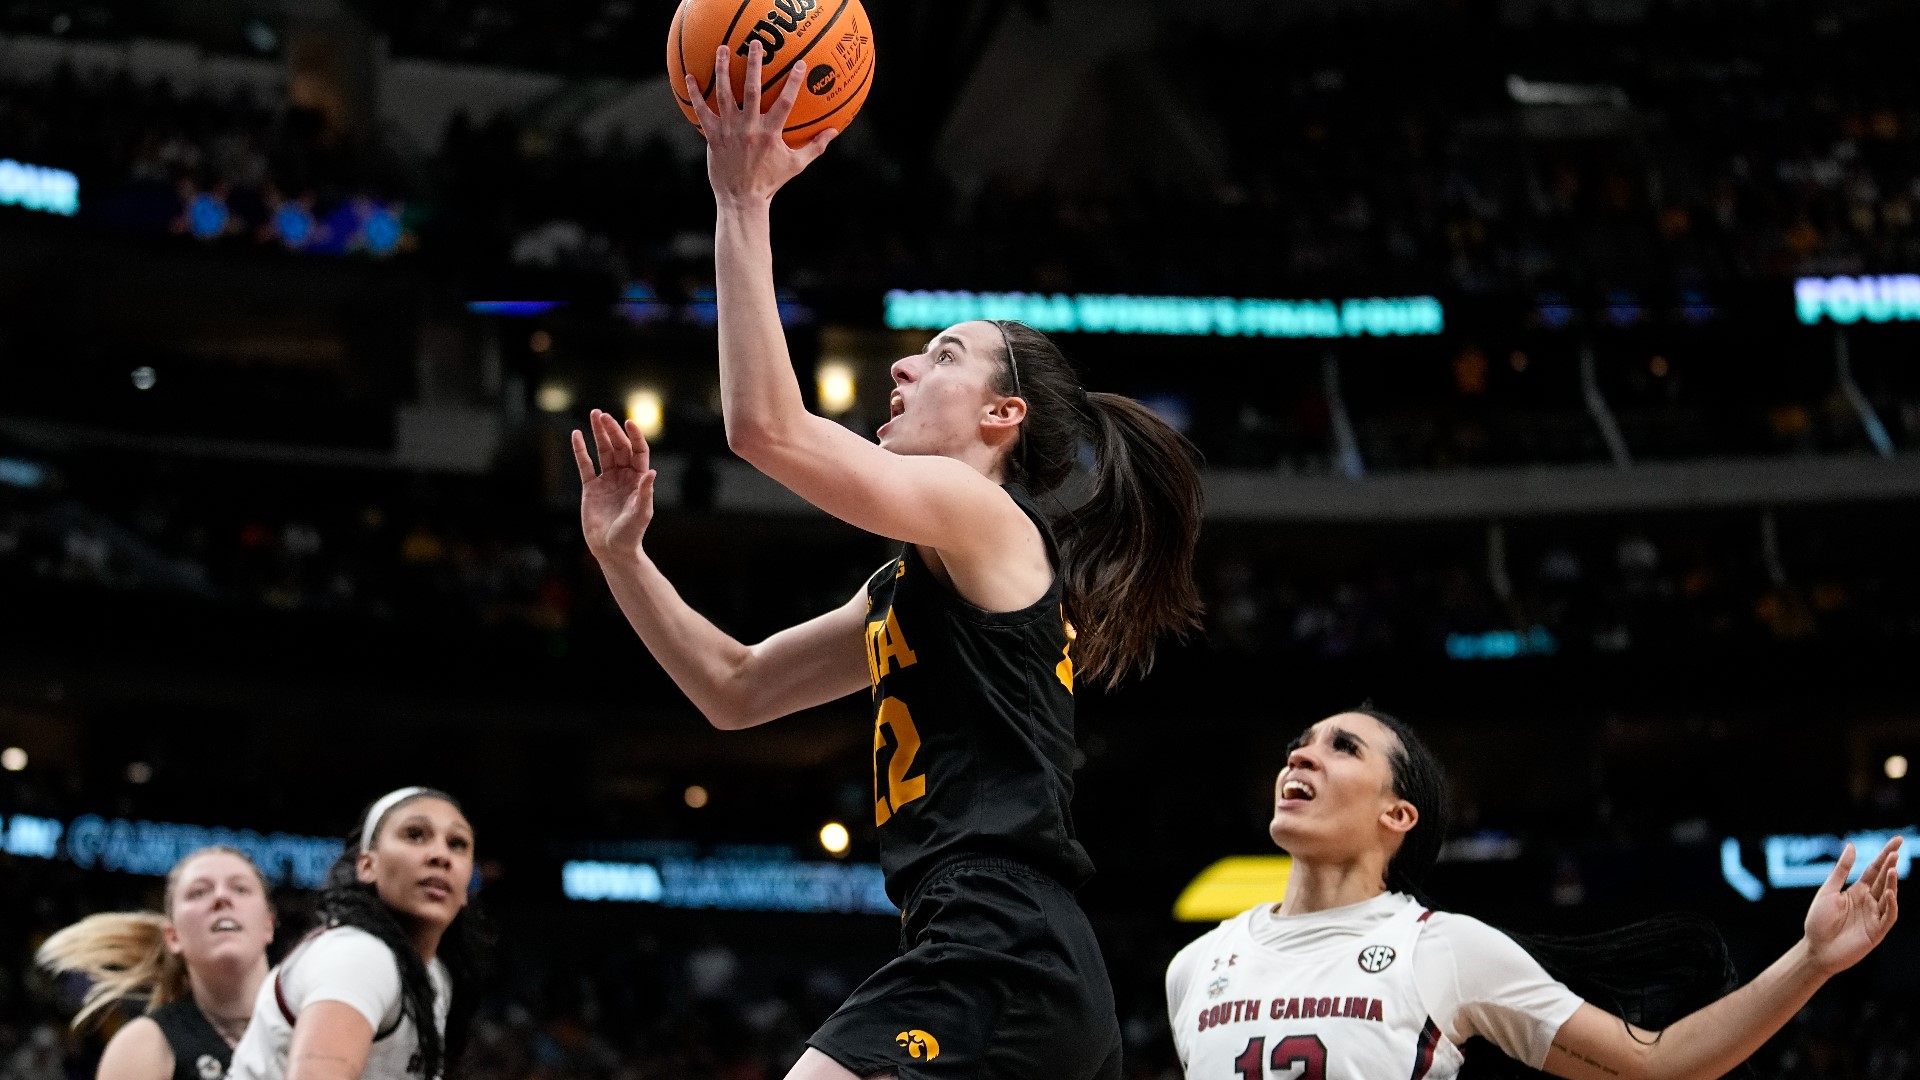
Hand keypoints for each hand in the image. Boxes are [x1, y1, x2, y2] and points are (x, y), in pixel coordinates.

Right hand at [572, 409, 656, 562]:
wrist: (612, 550)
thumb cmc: (630, 534)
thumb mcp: (641, 514)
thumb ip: (645, 493)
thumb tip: (652, 473)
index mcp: (638, 480)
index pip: (638, 452)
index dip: (634, 437)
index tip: (628, 422)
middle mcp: (624, 477)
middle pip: (619, 447)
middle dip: (612, 431)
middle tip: (602, 415)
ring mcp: (607, 481)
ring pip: (603, 451)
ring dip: (599, 434)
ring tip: (594, 415)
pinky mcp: (591, 488)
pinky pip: (585, 465)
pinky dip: (581, 450)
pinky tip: (577, 435)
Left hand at [685, 40, 835, 203]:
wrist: (741, 199)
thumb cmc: (770, 181)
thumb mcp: (796, 165)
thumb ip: (815, 146)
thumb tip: (834, 131)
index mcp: (771, 133)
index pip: (785, 102)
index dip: (793, 81)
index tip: (800, 62)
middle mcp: (749, 128)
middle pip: (752, 90)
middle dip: (755, 64)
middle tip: (756, 43)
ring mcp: (729, 130)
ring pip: (724, 94)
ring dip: (723, 69)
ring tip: (723, 48)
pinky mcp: (712, 136)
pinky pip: (701, 111)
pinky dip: (694, 94)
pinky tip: (690, 77)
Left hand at [1803, 836, 1900, 975]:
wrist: (1816, 949)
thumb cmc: (1819, 921)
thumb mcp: (1828, 891)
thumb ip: (1841, 870)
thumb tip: (1852, 846)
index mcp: (1857, 891)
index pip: (1874, 869)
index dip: (1885, 855)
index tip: (1897, 840)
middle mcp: (1869, 901)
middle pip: (1883, 879)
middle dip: (1890, 864)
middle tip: (1898, 849)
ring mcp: (1874, 915)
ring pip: (1889, 896)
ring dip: (1891, 883)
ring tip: (1892, 868)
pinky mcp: (1877, 931)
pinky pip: (1889, 915)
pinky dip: (1891, 904)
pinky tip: (1889, 892)